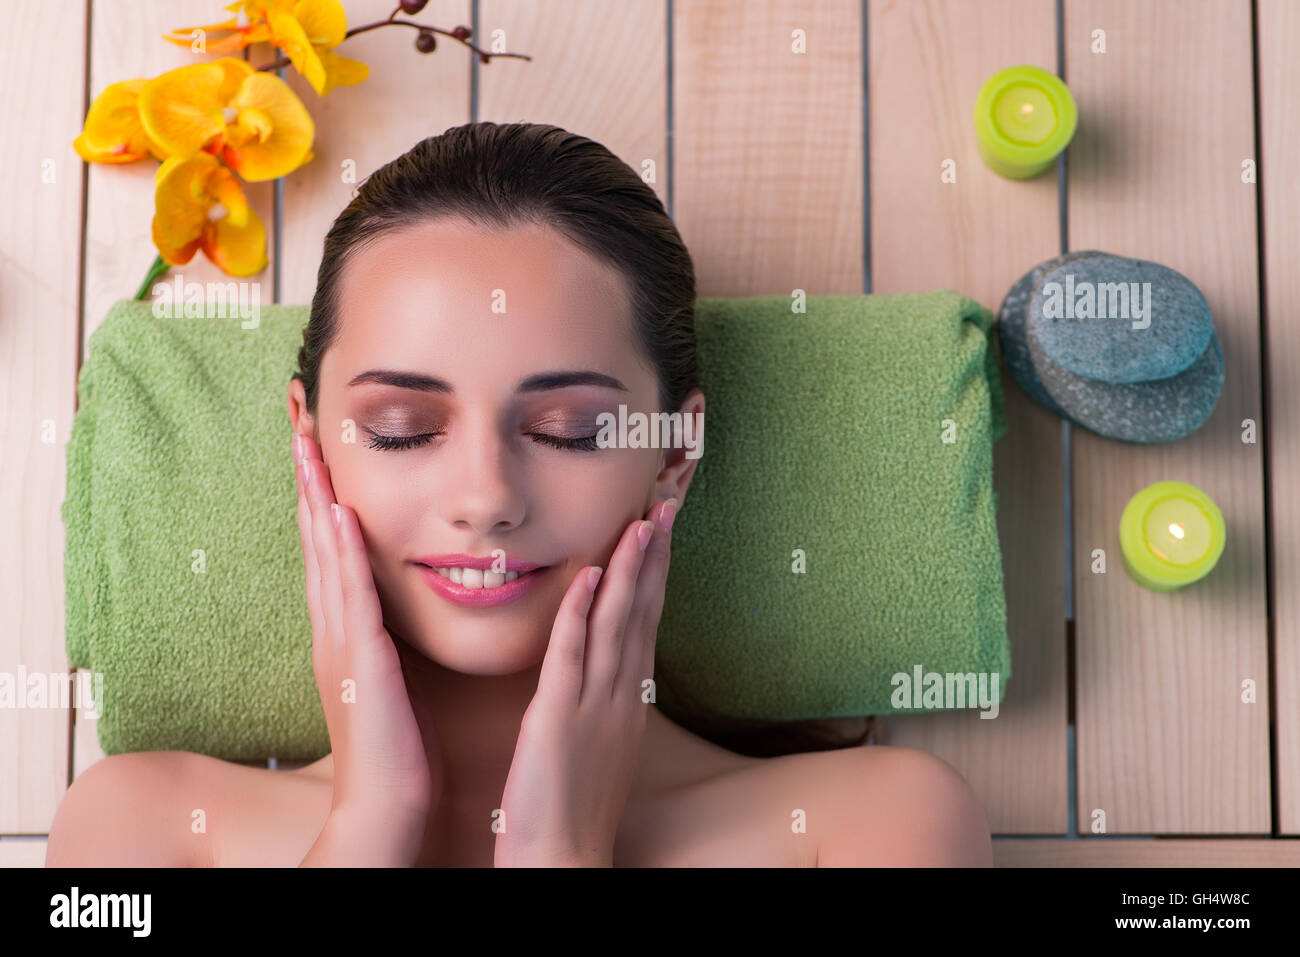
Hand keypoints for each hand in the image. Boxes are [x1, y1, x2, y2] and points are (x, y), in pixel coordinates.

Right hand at [293, 432, 441, 864]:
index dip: (318, 489)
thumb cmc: (393, 744)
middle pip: (313, 534)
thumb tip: (388, 601)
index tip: (315, 439)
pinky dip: (341, 553)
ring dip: (315, 493)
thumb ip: (380, 634)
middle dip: (306, 472)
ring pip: (324, 552)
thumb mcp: (386, 674)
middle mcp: (331, 625)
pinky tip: (337, 512)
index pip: (326, 543)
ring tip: (307, 440)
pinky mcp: (360, 661)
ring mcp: (340, 641)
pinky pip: (350, 596)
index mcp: (341, 627)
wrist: (382, 804)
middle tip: (297, 413)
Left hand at [493, 496, 677, 866]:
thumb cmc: (571, 805)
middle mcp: (621, 696)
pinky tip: (591, 575)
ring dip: (630, 570)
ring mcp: (594, 705)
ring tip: (641, 522)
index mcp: (628, 699)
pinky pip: (573, 655)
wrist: (563, 860)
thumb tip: (600, 664)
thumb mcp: (597, 741)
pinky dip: (583, 612)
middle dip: (655, 556)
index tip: (660, 528)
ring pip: (618, 624)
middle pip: (643, 612)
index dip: (655, 572)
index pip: (646, 621)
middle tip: (665, 505)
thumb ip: (598, 697)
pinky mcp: (559, 718)